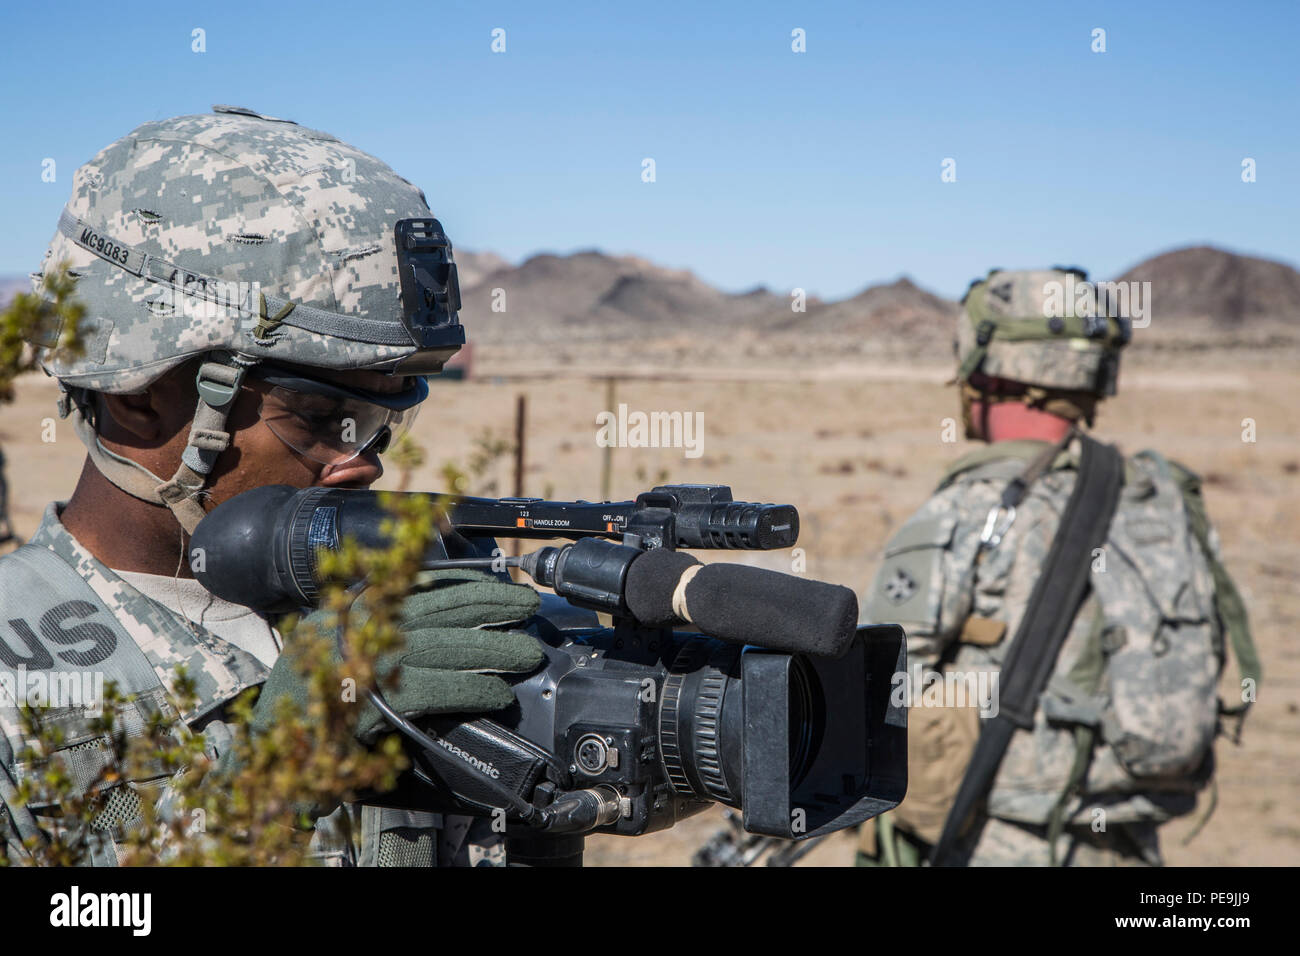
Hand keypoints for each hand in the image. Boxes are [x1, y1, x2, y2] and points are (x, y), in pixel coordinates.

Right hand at [252, 569, 543, 742]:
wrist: (274, 741)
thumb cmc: (314, 693)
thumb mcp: (346, 640)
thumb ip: (388, 622)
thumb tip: (447, 610)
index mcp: (358, 608)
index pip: (422, 585)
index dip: (467, 583)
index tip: (501, 584)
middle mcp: (362, 626)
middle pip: (441, 608)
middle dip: (492, 605)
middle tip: (528, 608)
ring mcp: (366, 661)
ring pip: (445, 646)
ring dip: (493, 649)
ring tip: (527, 653)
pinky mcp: (373, 701)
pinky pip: (434, 690)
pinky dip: (470, 690)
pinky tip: (496, 694)